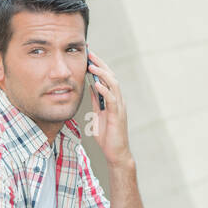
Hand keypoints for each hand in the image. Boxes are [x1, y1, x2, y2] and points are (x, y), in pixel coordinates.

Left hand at [86, 48, 131, 166]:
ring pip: (114, 85)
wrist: (116, 153)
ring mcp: (119, 107)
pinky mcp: (118, 115)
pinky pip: (112, 99)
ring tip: (92, 66)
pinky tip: (97, 83)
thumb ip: (96, 101)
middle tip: (90, 53)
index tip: (88, 55)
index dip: (98, 65)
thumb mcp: (97, 115)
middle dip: (100, 63)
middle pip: (111, 76)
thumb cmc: (107, 137)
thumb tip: (91, 86)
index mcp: (113, 99)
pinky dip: (105, 90)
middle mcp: (118, 100)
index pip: (106, 77)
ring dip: (102, 74)